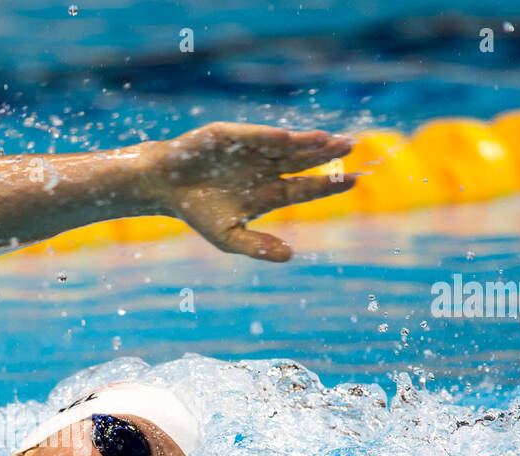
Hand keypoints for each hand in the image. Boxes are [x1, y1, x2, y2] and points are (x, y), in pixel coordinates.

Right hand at [145, 122, 354, 261]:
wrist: (165, 188)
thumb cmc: (198, 213)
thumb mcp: (228, 238)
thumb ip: (258, 247)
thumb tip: (290, 256)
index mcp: (269, 193)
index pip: (306, 187)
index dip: (330, 183)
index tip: (355, 179)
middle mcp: (265, 168)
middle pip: (303, 161)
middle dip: (327, 154)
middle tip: (353, 145)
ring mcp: (250, 150)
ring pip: (284, 146)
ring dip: (305, 142)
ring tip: (329, 139)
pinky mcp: (230, 135)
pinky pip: (252, 136)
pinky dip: (267, 137)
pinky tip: (286, 138)